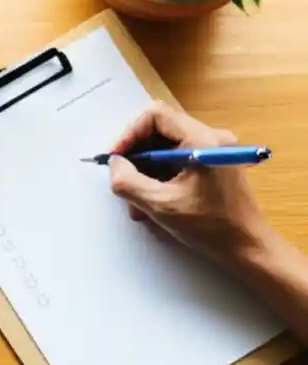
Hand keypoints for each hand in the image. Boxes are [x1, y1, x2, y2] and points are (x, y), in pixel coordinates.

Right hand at [106, 102, 273, 267]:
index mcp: (202, 140)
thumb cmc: (211, 227)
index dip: (129, 134)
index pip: (155, 115)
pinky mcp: (214, 163)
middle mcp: (211, 137)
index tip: (116, 159)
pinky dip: (160, 176)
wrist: (249, 248)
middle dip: (136, 155)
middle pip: (159, 130)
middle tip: (122, 180)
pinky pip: (177, 159)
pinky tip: (153, 201)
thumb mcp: (161, 205)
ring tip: (136, 201)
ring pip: (165, 147)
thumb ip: (128, 182)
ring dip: (146, 171)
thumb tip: (114, 164)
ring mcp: (214, 150)